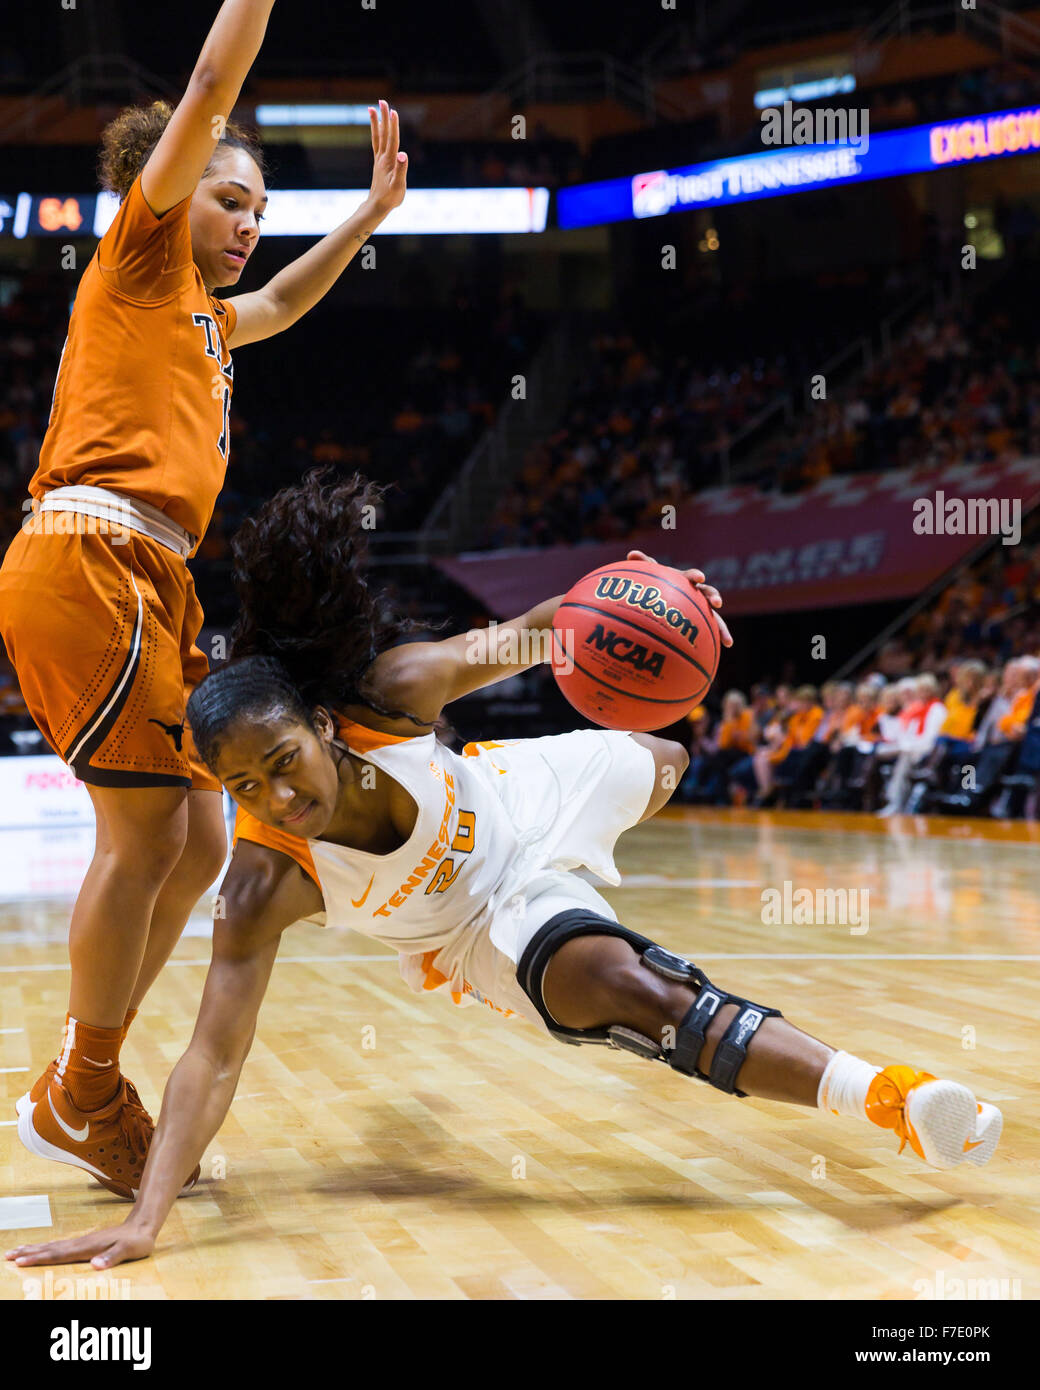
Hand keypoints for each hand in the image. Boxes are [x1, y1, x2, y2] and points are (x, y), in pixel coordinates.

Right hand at [6, 1223, 154, 1269]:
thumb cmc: (137, 1240)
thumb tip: (95, 1265)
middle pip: (50, 1248)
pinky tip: (41, 1249)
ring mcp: (83, 1241)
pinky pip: (61, 1246)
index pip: (59, 1254)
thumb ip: (112, 1257)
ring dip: (34, 1249)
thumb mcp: (129, 1250)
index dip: (39, 1259)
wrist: (144, 1224)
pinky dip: (47, 1247)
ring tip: (16, 1251)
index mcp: (88, 1247)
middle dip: (29, 1253)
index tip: (20, 1262)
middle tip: (7, 1255)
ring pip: (53, 1246)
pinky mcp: (86, 1242)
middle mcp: (82, 1243)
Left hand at [367, 99, 407, 216]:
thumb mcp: (398, 186)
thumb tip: (403, 154)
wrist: (377, 206)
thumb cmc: (390, 198)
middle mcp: (382, 157)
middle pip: (383, 133)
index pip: (392, 139)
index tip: (393, 111)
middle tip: (382, 101)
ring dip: (376, 122)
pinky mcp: (378, 163)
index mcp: (389, 161)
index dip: (393, 125)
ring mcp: (379, 159)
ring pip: (377, 136)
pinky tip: (378, 127)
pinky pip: (377, 143)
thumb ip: (401, 170)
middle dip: (383, 117)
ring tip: (372, 108)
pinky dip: (376, 133)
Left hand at [626, 549, 732, 647]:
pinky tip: (722, 650)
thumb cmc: (658, 585)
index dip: (695, 576)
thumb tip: (631, 554)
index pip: (692, 576)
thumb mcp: (652, 575)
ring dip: (722, 628)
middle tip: (717, 603)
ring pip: (715, 617)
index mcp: (685, 580)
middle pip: (708, 594)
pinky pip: (710, 633)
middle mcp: (697, 594)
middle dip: (714, 597)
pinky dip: (716, 640)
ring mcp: (701, 609)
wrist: (664, 598)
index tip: (699, 578)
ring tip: (728, 642)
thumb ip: (645, 565)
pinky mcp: (702, 623)